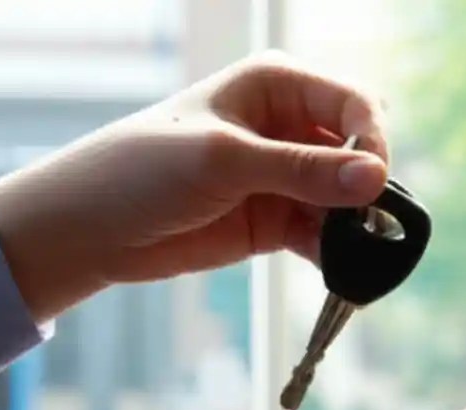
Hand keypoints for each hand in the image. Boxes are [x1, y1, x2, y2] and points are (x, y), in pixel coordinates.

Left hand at [0, 51, 388, 322]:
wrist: (90, 229)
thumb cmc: (143, 170)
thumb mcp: (225, 161)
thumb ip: (303, 170)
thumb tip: (375, 178)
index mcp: (278, 85)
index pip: (355, 103)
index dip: (372, 139)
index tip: (372, 182)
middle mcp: (289, 126)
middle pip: (360, 151)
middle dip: (369, 185)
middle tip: (367, 222)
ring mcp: (285, 176)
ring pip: (347, 198)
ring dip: (355, 225)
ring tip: (354, 253)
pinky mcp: (277, 221)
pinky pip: (324, 234)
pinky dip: (335, 251)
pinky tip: (336, 269)